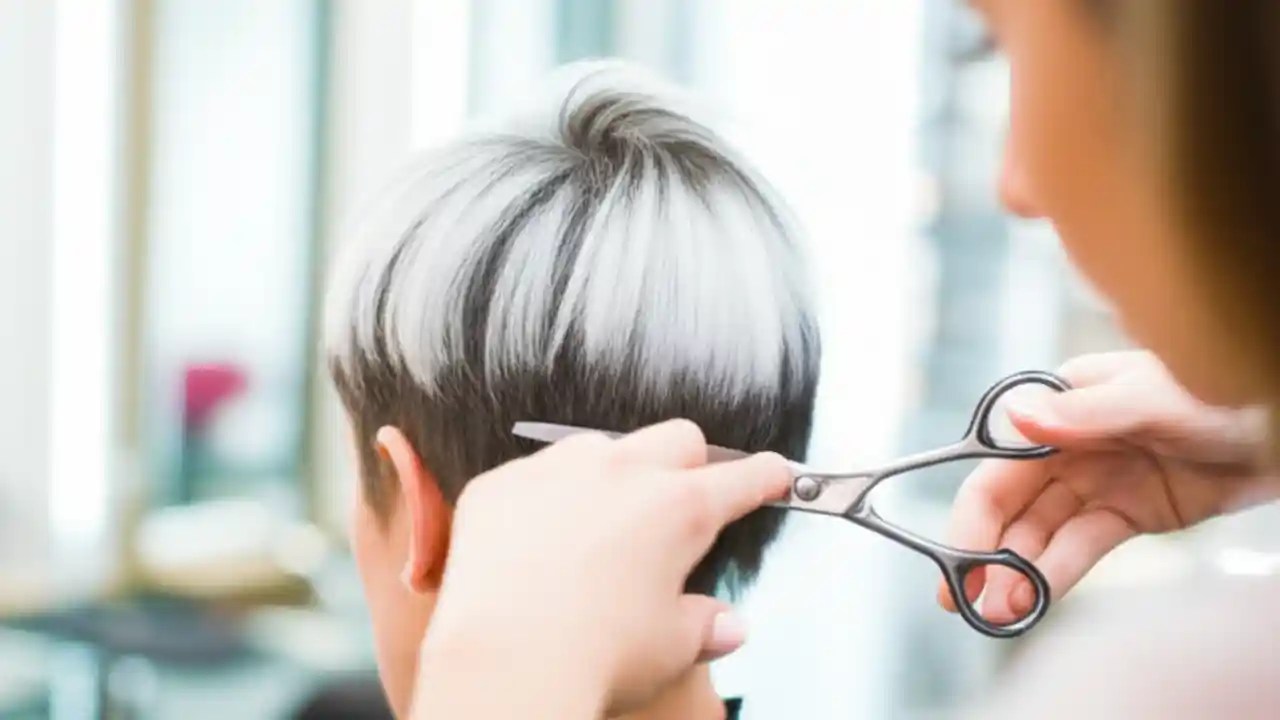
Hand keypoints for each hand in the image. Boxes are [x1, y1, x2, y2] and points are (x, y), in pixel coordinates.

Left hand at [414, 420, 790, 717]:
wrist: (503, 661)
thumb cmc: (596, 657)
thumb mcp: (671, 648)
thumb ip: (705, 625)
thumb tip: (728, 625)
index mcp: (680, 509)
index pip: (744, 477)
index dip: (766, 476)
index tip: (773, 476)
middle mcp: (623, 471)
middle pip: (679, 438)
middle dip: (691, 466)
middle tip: (679, 509)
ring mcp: (557, 468)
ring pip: (602, 446)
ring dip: (612, 476)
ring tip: (598, 532)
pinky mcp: (502, 483)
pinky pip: (533, 475)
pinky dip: (544, 500)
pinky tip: (536, 546)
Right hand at [941, 351, 1275, 622]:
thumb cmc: (1223, 390)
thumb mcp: (1155, 399)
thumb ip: (1086, 413)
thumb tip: (1017, 417)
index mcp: (1061, 403)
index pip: (1000, 465)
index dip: (973, 514)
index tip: (957, 557)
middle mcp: (1067, 443)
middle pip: (1012, 506)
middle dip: (985, 553)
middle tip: (963, 601)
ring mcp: (1097, 480)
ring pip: (1043, 534)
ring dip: (1016, 573)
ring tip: (998, 614)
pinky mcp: (1127, 513)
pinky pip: (1082, 547)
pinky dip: (1055, 574)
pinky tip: (1032, 602)